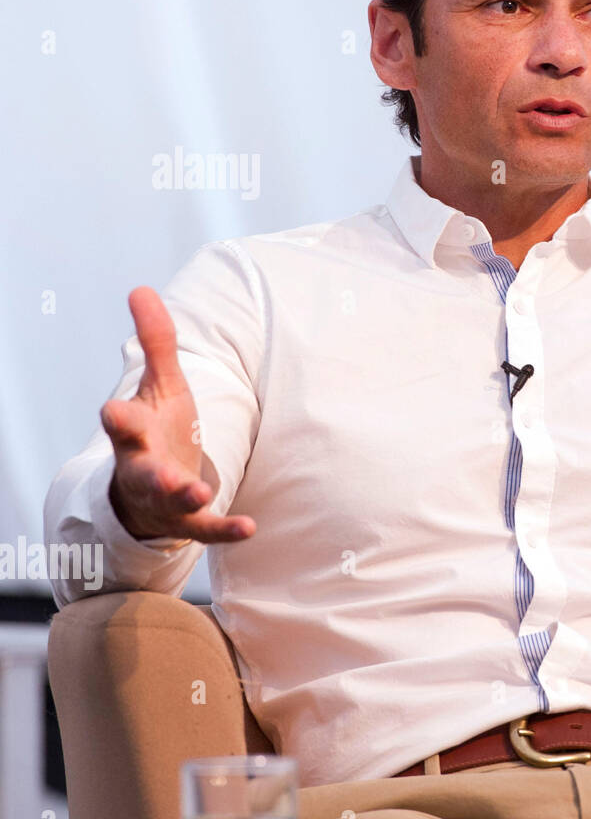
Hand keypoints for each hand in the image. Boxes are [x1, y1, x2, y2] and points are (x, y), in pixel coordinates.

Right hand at [100, 286, 255, 543]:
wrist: (150, 493)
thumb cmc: (157, 430)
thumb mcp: (160, 385)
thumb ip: (155, 342)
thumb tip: (141, 288)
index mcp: (136, 431)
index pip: (121, 422)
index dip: (118, 417)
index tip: (112, 410)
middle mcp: (145, 466)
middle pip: (139, 467)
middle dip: (144, 466)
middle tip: (155, 468)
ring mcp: (165, 497)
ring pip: (169, 500)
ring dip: (182, 495)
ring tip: (199, 491)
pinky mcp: (188, 519)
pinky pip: (205, 528)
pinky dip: (225, 529)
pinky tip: (249, 527)